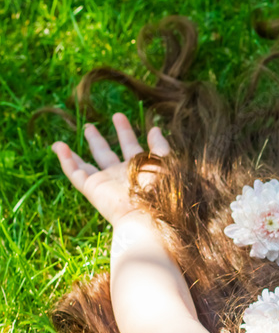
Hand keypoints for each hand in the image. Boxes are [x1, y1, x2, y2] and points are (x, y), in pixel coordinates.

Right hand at [52, 113, 170, 227]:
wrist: (149, 215)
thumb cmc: (161, 191)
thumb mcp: (165, 163)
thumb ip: (160, 146)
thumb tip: (155, 129)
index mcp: (138, 170)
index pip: (130, 147)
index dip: (125, 132)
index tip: (118, 116)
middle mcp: (120, 176)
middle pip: (105, 154)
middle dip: (97, 140)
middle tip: (89, 126)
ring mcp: (105, 182)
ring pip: (86, 164)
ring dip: (78, 151)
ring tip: (63, 140)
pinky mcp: (92, 189)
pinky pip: (75, 173)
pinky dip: (66, 160)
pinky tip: (59, 146)